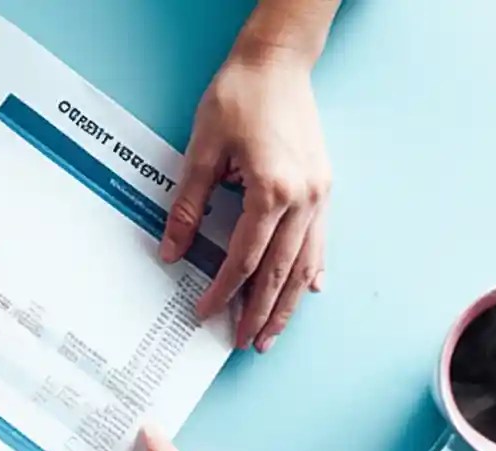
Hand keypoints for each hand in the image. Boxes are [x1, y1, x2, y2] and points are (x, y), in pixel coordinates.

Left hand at [163, 51, 330, 352]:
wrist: (277, 62)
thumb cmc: (239, 97)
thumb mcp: (201, 151)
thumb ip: (187, 206)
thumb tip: (171, 252)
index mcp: (273, 191)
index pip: (244, 258)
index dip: (223, 291)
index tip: (205, 312)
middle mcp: (304, 199)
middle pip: (280, 272)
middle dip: (262, 312)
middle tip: (246, 344)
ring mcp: (320, 194)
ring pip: (305, 263)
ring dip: (288, 302)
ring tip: (272, 333)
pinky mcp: (323, 186)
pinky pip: (321, 240)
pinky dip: (312, 269)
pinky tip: (309, 290)